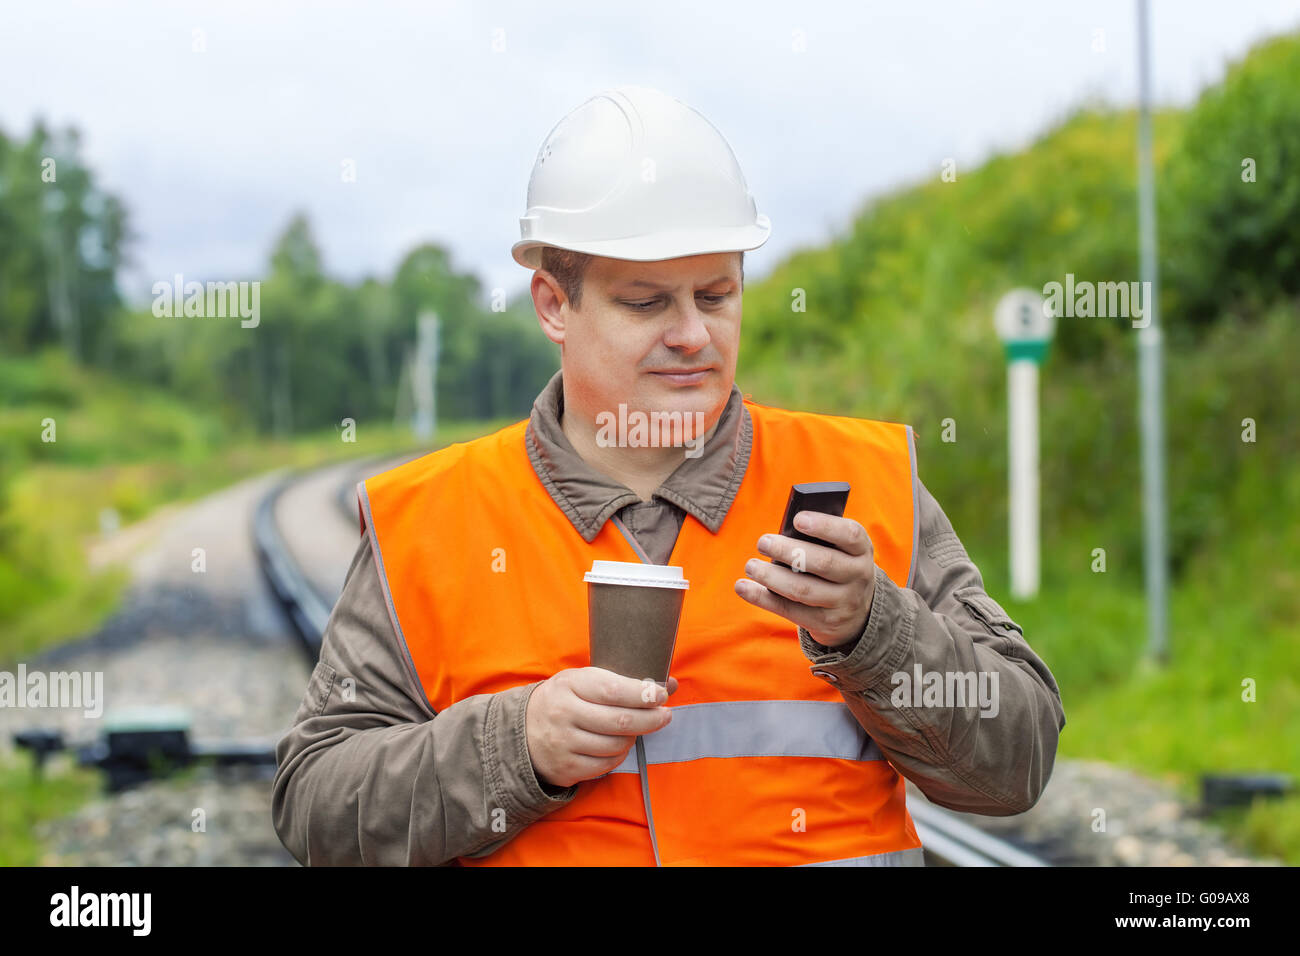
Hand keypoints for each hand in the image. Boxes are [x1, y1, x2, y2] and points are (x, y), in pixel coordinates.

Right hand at [526, 668, 678, 789]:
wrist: (521, 731)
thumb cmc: (564, 700)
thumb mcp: (582, 681)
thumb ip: (621, 681)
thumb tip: (669, 684)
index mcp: (569, 685)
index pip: (612, 690)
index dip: (641, 693)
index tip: (661, 694)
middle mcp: (563, 713)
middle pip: (619, 721)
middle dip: (650, 719)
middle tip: (665, 715)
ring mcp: (563, 743)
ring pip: (616, 745)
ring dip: (634, 738)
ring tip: (636, 729)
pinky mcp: (566, 768)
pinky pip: (606, 765)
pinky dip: (619, 755)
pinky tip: (619, 745)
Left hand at [734, 511, 875, 648]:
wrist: (859, 613)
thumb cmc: (838, 566)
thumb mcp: (840, 550)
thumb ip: (820, 539)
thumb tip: (782, 533)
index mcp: (862, 550)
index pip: (850, 534)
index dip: (824, 525)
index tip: (797, 519)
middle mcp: (858, 577)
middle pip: (823, 563)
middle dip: (789, 551)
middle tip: (762, 542)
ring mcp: (844, 603)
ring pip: (804, 590)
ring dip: (772, 577)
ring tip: (751, 566)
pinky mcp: (825, 624)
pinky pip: (790, 611)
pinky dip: (763, 598)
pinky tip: (743, 587)